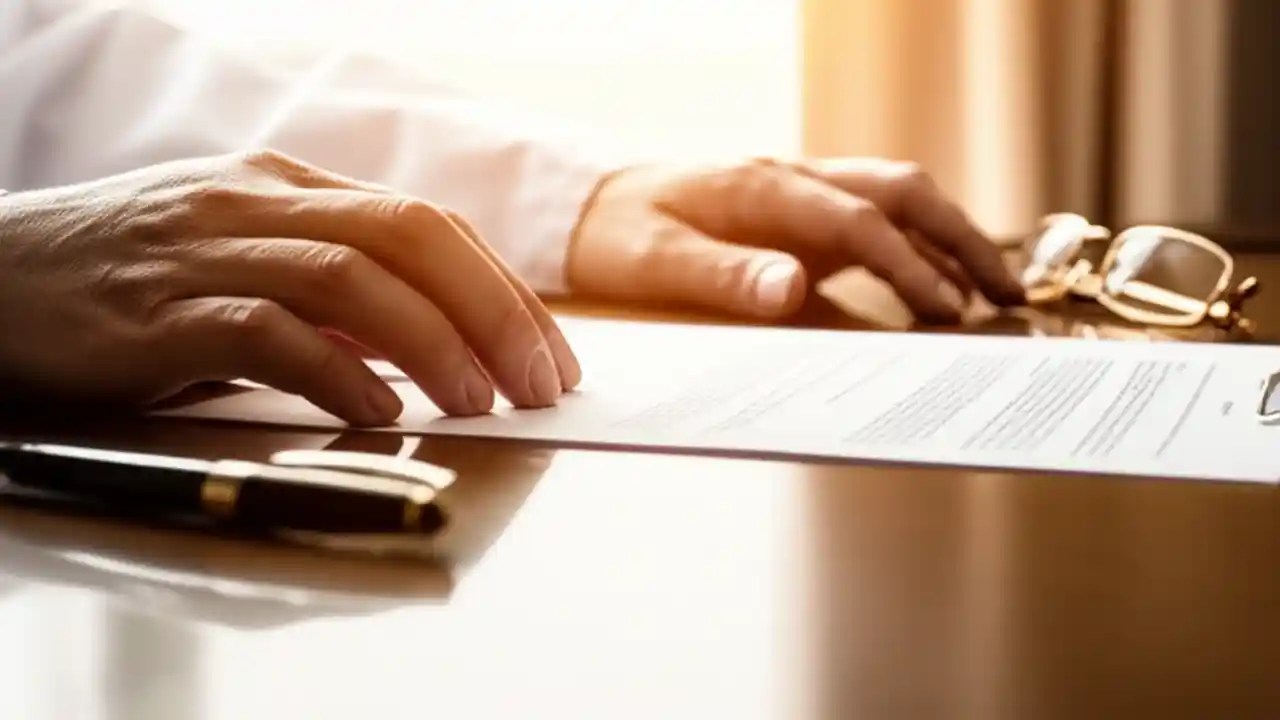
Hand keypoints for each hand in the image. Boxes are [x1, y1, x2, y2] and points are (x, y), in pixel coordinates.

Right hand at [0, 151, 578, 424]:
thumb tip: (435, 345)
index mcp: (288, 189)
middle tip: (541, 385)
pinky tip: (377, 412)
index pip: (427, 225)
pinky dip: (334, 372)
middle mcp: (255, 205)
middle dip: (491, 311)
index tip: (550, 357)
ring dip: (431, 342)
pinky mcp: (156, 314)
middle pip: (407, 237)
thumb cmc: (131, 284)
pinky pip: (266, 332)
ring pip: (348, 277)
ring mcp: (204, 252)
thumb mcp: (244, 267)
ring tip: (481, 403)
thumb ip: (333, 296)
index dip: (502, 291)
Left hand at [567, 158, 1025, 322]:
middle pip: (901, 192)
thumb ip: (723, 275)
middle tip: (1007, 295)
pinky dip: (916, 247)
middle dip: (960, 239)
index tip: (947, 312)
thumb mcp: (653, 262)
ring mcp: (800, 194)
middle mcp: (793, 180)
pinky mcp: (799, 215)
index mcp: (761, 188)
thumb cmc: (616, 236)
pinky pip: (875, 221)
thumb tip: (793, 292)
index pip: (858, 221)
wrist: (588, 207)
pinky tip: (937, 285)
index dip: (908, 265)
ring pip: (898, 198)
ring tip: (995, 292)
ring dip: (950, 238)